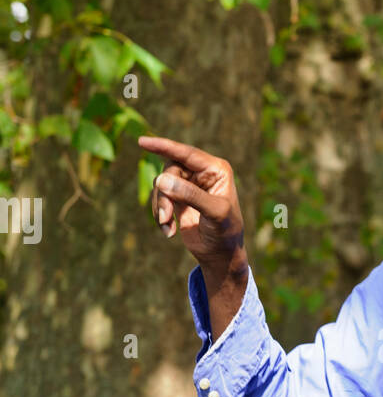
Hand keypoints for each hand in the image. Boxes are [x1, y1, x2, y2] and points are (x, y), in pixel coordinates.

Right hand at [141, 135, 246, 268]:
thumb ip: (190, 195)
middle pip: (170, 170)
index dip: (164, 146)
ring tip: (167, 226)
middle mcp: (202, 173)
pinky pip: (159, 198)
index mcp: (216, 169)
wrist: (220, 255)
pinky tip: (169, 232)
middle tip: (165, 216)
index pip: (186, 153)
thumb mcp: (214, 212)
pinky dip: (160, 215)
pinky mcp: (178, 198)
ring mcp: (189, 185)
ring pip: (161, 184)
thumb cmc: (225, 231)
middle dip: (164, 193)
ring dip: (161, 206)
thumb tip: (161, 180)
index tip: (142, 142)